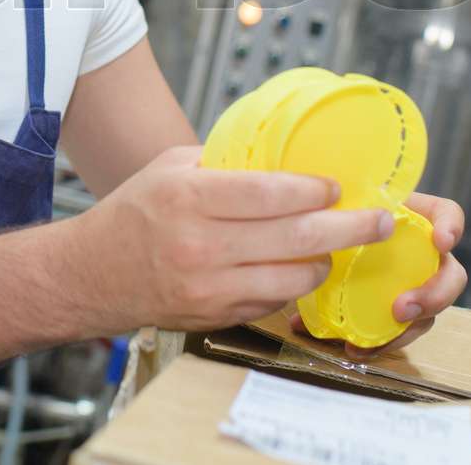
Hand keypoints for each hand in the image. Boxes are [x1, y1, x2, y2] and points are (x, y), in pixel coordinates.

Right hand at [64, 146, 394, 332]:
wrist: (90, 274)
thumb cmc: (133, 213)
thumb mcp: (170, 168)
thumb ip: (223, 161)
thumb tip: (283, 155)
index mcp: (190, 196)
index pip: (271, 193)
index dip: (314, 190)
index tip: (337, 186)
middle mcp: (201, 244)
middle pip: (297, 238)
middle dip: (350, 228)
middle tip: (380, 220)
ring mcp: (209, 287)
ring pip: (295, 277)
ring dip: (326, 261)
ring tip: (338, 246)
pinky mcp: (214, 316)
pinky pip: (274, 301)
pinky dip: (295, 284)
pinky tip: (302, 269)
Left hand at [287, 190, 467, 356]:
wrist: (325, 240)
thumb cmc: (337, 219)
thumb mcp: (336, 214)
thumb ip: (330, 223)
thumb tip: (313, 238)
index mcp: (412, 220)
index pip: (446, 214)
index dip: (451, 227)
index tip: (441, 242)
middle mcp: (422, 254)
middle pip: (451, 275)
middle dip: (435, 296)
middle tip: (402, 309)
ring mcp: (414, 284)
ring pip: (429, 313)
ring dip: (406, 332)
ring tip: (375, 343)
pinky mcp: (399, 312)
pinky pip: (401, 333)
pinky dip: (378, 344)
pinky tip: (355, 351)